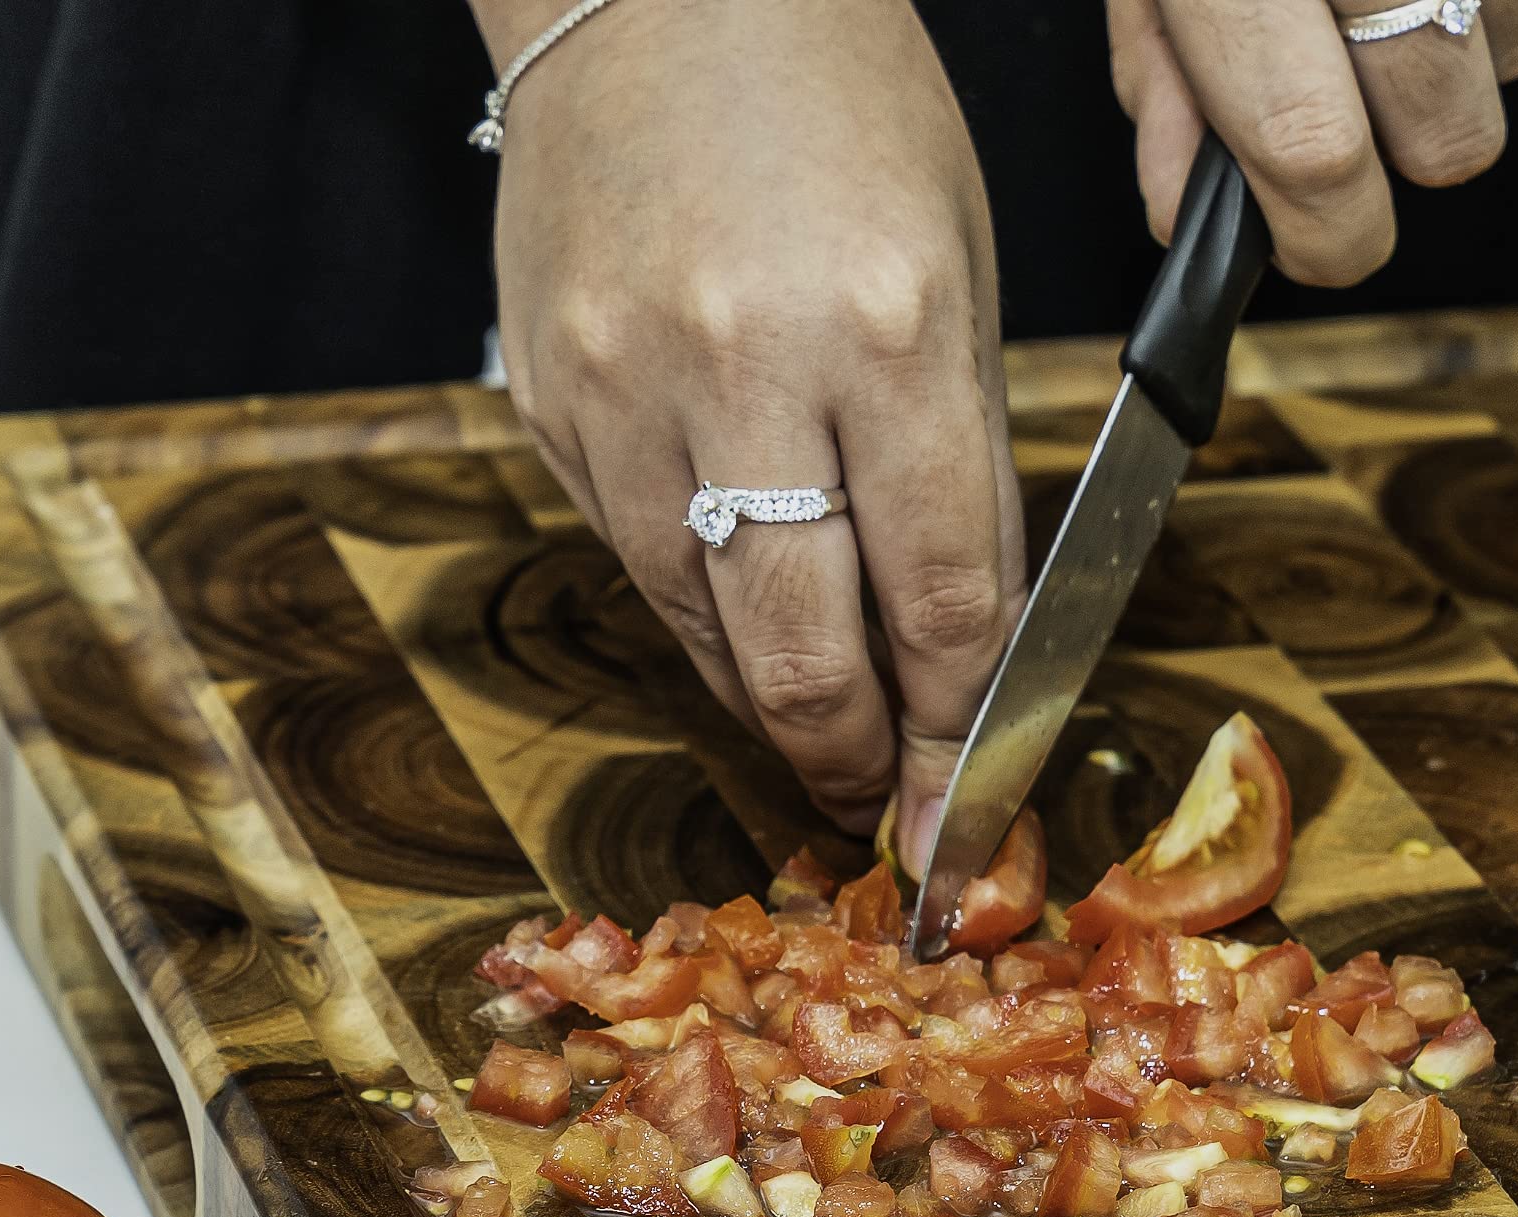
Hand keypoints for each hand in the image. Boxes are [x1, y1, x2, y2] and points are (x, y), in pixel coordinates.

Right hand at [478, 0, 1020, 877]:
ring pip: (704, 632)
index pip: (942, 601)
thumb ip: (962, 470)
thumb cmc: (840, 108)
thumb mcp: (957, 272)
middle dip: (856, 758)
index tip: (967, 806)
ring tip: (820, 719)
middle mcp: (744, 369)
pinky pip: (634, 562)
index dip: (963, 734)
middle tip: (882, 797)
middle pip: (805, 656)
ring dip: (772, 701)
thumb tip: (960, 647)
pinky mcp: (549, 405)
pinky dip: (701, 612)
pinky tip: (741, 614)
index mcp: (888, 326)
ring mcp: (623, 392)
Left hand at [1108, 0, 1517, 284]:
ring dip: (1456, 72)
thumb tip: (1186, 213)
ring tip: (1378, 18)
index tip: (1312, 247)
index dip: (1324, 237)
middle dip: (1401, 166)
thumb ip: (1159, 89)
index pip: (1314, 156)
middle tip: (1341, 115)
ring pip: (1514, 63)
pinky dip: (1492, 5)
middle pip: (1447, 138)